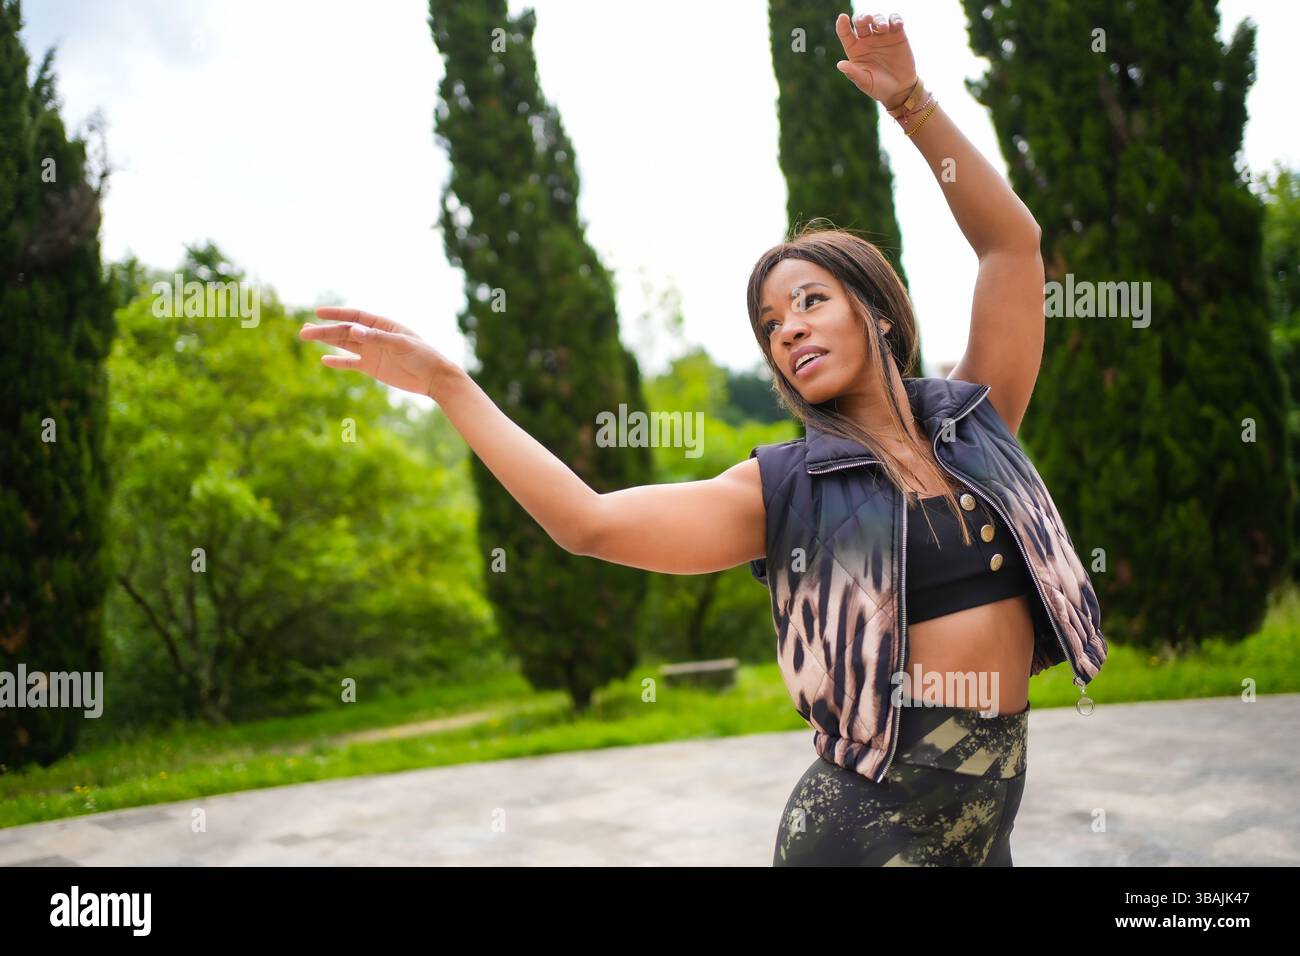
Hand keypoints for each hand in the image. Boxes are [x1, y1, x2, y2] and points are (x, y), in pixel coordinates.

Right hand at [298, 306, 459, 397]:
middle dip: (324, 331)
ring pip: (344, 344)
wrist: (434, 377)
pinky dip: (338, 362)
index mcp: (382, 325)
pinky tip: (324, 359)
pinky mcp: (373, 368)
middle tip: (303, 332)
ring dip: (326, 341)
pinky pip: (351, 363)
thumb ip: (378, 338)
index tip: (318, 313)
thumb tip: (354, 330)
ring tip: (306, 336)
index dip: (336, 314)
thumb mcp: (401, 344)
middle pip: (344, 331)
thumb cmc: (422, 356)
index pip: (354, 316)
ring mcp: (372, 352)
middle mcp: (374, 336)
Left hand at [834, 11, 917, 109]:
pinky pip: (894, 20)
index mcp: (855, 49)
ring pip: (877, 18)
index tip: (842, 17)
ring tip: (883, 28)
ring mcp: (881, 35)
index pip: (845, 33)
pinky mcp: (897, 34)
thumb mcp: (865, 82)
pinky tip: (898, 24)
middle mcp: (866, 40)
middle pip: (860, 21)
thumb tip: (840, 64)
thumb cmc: (879, 87)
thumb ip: (853, 73)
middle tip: (867, 19)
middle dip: (862, 17)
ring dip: (879, 19)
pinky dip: (895, 19)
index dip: (842, 25)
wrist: (900, 89)